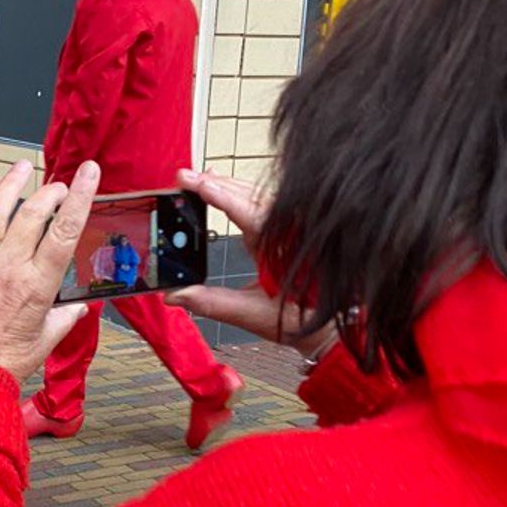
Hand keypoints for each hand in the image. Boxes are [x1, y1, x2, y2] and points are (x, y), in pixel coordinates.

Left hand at [0, 160, 97, 379]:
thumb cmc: (4, 362)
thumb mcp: (47, 340)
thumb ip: (65, 317)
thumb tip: (79, 307)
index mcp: (38, 285)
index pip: (65, 231)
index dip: (80, 197)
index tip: (89, 174)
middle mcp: (9, 267)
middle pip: (34, 214)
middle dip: (51, 192)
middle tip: (60, 186)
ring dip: (12, 185)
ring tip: (23, 167)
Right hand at [164, 169, 334, 356]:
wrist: (330, 328)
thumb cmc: (301, 320)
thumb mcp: (252, 314)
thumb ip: (211, 303)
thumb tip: (176, 296)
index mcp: (277, 248)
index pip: (244, 210)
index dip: (216, 194)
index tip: (192, 181)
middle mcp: (286, 232)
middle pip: (246, 196)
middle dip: (214, 184)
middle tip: (184, 178)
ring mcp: (289, 229)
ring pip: (256, 196)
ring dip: (228, 186)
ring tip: (200, 179)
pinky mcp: (287, 233)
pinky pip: (264, 204)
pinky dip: (242, 194)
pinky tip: (228, 189)